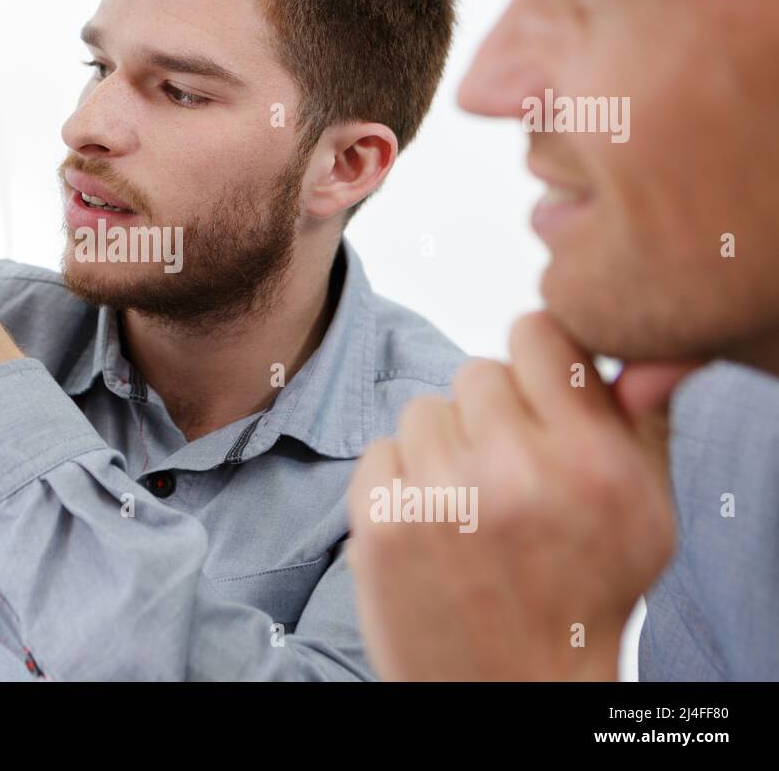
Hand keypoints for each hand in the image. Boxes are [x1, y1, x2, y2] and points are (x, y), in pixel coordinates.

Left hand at [345, 311, 698, 679]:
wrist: (514, 689)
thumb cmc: (584, 597)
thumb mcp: (646, 514)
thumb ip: (637, 424)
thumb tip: (624, 354)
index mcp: (590, 460)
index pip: (537, 334)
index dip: (535, 359)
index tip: (534, 393)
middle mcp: (516, 471)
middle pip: (476, 374)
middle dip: (489, 415)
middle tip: (505, 473)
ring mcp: (441, 497)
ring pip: (422, 411)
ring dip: (441, 449)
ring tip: (468, 507)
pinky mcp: (382, 523)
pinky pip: (378, 452)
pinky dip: (398, 483)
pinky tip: (429, 527)